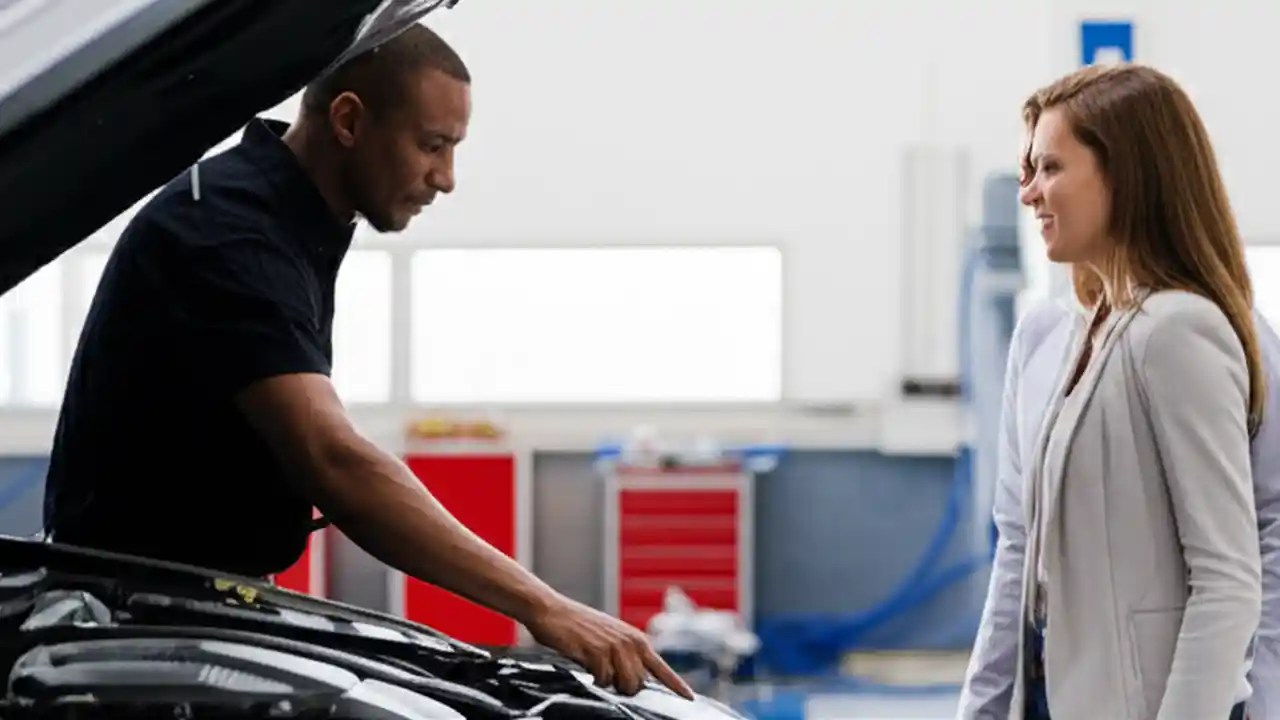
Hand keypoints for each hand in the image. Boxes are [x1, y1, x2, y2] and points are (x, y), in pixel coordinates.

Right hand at [524, 595, 694, 699]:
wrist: (552, 611)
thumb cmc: (578, 627)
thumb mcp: (609, 637)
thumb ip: (626, 655)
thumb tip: (635, 681)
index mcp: (636, 639)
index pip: (661, 668)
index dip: (676, 685)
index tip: (690, 698)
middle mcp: (630, 642)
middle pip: (639, 685)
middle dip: (624, 688)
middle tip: (606, 674)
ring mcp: (614, 646)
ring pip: (624, 685)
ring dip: (610, 684)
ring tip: (596, 668)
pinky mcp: (597, 651)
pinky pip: (603, 681)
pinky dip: (593, 679)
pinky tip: (585, 664)